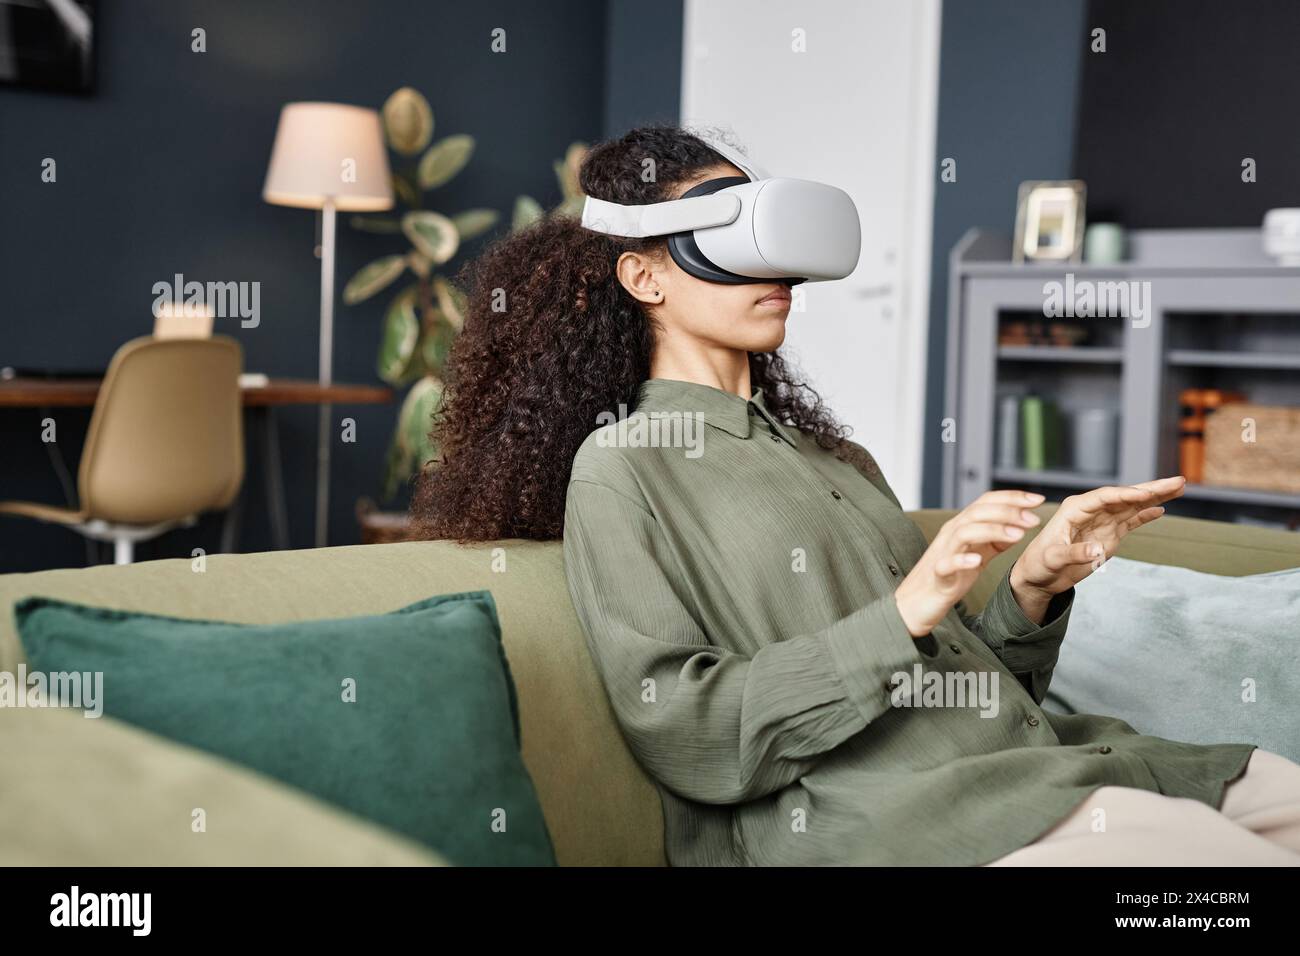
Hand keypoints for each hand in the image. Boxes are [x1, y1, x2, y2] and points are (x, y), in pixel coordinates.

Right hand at [894, 489, 1045, 637]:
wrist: (918, 603)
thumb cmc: (948, 578)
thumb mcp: (977, 555)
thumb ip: (995, 541)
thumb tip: (1020, 527)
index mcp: (961, 526)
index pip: (985, 502)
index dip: (1012, 497)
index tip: (1037, 499)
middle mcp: (951, 534)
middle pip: (977, 512)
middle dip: (1008, 511)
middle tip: (1033, 520)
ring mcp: (943, 553)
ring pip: (964, 531)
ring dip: (993, 530)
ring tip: (1018, 536)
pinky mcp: (938, 575)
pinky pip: (947, 563)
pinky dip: (962, 559)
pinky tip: (977, 561)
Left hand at [1008, 476, 1185, 616]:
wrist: (1038, 576)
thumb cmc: (1039, 564)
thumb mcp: (1052, 560)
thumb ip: (1074, 553)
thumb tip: (1096, 550)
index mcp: (1074, 509)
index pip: (1104, 497)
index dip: (1126, 494)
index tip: (1147, 494)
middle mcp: (1090, 510)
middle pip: (1124, 495)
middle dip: (1150, 488)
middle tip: (1178, 481)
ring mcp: (1101, 521)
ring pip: (1132, 505)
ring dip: (1155, 496)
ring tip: (1179, 487)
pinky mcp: (1108, 533)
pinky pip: (1131, 520)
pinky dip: (1146, 514)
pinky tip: (1162, 506)